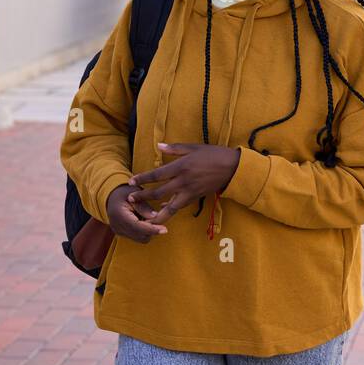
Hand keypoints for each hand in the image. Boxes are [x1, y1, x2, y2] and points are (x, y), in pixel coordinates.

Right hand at [105, 183, 167, 242]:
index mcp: (119, 214)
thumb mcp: (135, 193)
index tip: (165, 229)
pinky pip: (137, 237)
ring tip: (152, 218)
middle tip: (161, 219)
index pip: (137, 226)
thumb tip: (155, 217)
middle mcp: (117, 225)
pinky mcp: (121, 233)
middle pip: (140, 235)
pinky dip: (144, 231)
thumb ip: (144, 206)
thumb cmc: (125, 192)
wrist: (112, 196)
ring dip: (149, 231)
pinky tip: (147, 221)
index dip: (152, 229)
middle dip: (152, 230)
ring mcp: (118, 231)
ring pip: (140, 238)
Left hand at [126, 143, 241, 224]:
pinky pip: (180, 206)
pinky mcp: (196, 197)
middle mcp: (183, 181)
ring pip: (169, 207)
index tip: (131, 182)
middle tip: (131, 199)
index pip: (156, 175)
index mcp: (181, 167)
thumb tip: (159, 146)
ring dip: (156, 212)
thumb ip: (175, 148)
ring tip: (144, 218)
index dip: (142, 179)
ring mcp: (190, 191)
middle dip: (143, 197)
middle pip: (158, 193)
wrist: (233, 168)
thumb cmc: (214, 154)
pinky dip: (170, 209)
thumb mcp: (194, 147)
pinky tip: (163, 211)